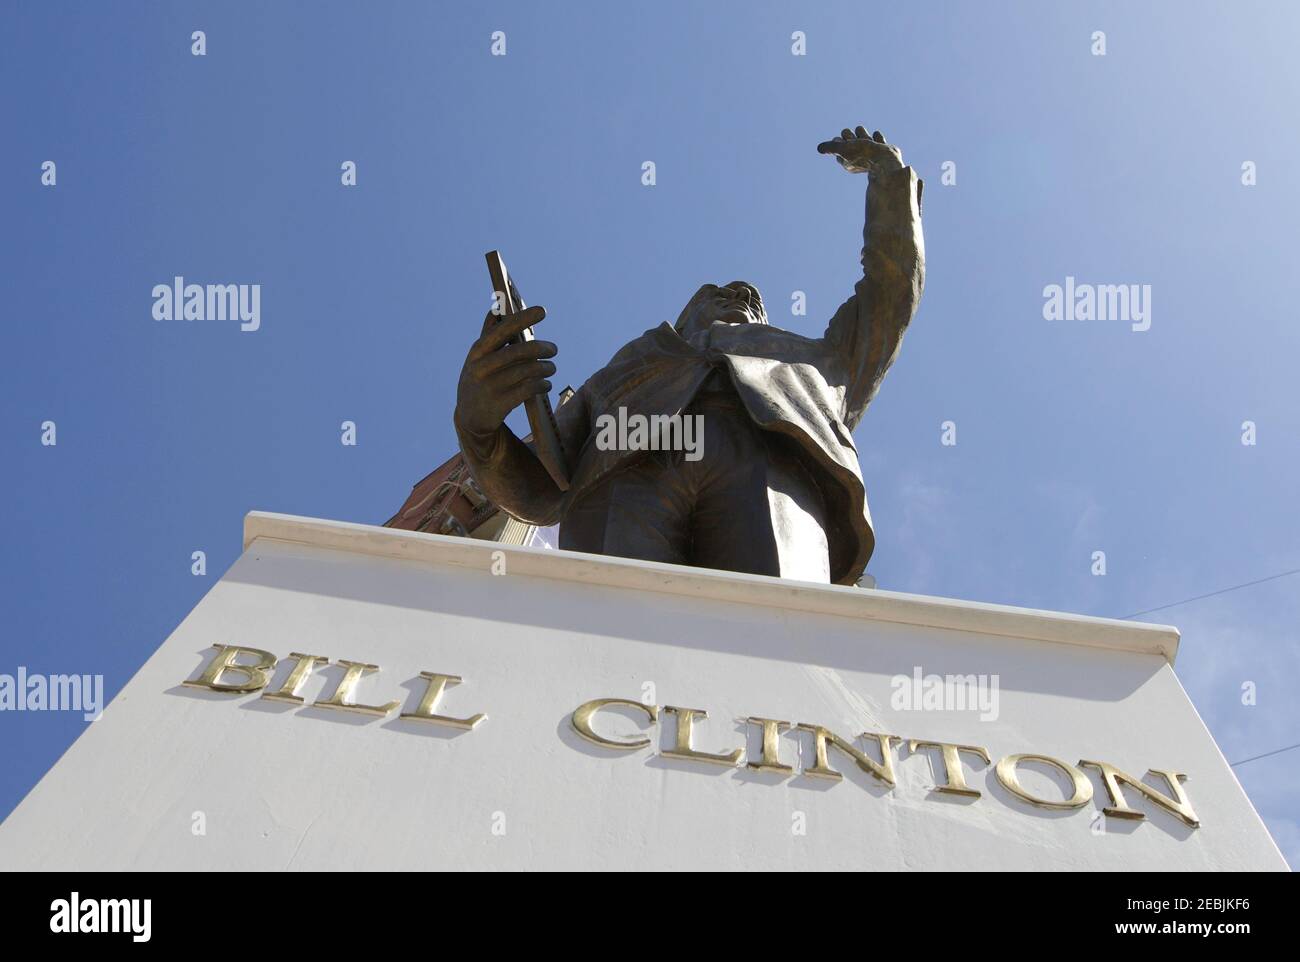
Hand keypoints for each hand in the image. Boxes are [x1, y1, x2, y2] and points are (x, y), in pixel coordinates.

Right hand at [454, 306, 555, 436]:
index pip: (502, 329)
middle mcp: (481, 367)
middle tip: (554, 349)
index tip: (542, 311)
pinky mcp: (500, 404)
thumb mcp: (478, 356)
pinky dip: (542, 385)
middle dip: (542, 348)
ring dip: (545, 368)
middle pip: (519, 351)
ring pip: (527, 371)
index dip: (522, 319)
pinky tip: (546, 384)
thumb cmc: (480, 377)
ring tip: (552, 368)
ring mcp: (490, 386)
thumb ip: (489, 334)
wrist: (470, 415)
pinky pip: (529, 390)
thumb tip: (497, 307)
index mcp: (478, 351)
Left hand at [817, 126, 903, 175]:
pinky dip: (877, 137)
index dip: (840, 140)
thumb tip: (819, 148)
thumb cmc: (863, 156)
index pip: (838, 145)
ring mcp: (872, 155)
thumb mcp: (844, 150)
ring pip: (863, 137)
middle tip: (856, 141)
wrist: (885, 162)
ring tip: (867, 138)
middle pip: (850, 139)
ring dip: (863, 134)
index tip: (845, 143)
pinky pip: (879, 141)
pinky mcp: (884, 152)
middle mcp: (858, 159)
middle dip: (852, 136)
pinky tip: (876, 137)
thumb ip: (831, 148)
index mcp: (847, 161)